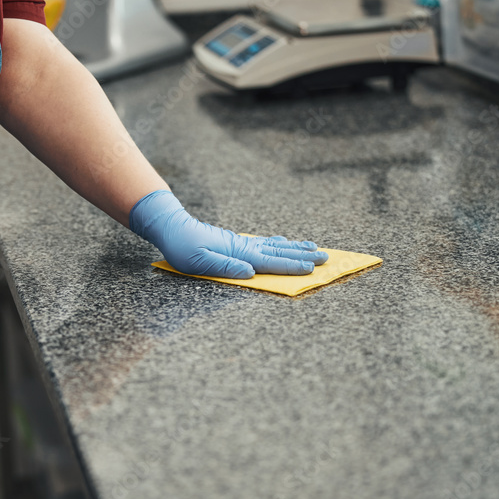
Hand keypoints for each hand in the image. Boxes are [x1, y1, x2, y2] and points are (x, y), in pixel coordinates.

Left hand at [129, 190, 328, 278]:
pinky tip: (285, 242)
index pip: (270, 262)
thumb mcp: (198, 261)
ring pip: (275, 246)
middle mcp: (244, 247)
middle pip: (279, 252)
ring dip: (296, 248)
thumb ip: (225, 267)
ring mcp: (242, 243)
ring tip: (314, 247)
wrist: (172, 227)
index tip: (311, 269)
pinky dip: (278, 243)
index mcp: (238, 253)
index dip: (292, 266)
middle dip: (303, 256)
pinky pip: (264, 243)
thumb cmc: (181, 247)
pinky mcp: (236, 242)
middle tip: (326, 257)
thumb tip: (250, 272)